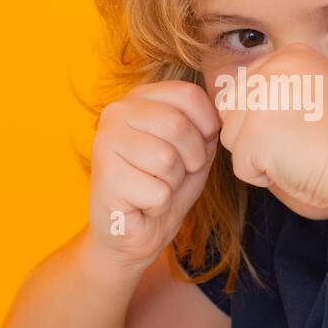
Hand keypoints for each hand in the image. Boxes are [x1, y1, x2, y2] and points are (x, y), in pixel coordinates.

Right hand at [87, 81, 221, 269]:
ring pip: (166, 159)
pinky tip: (142, 204)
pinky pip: (157, 191)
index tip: (198, 149)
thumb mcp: (193, 154)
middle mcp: (117, 112)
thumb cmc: (162, 189)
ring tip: (155, 188)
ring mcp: (106, 141)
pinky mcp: (105, 175)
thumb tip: (222, 115)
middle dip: (192, 159)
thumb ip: (205, 131)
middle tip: (175, 175)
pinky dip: (159, 205)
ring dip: (172, 184)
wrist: (129, 233)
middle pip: (177, 125)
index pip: (188, 94)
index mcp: (140, 98)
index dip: (207, 126)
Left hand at [216, 43, 327, 210]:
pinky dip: (263, 176)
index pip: (247, 88)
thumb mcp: (316, 90)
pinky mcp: (254, 133)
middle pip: (234, 110)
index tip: (302, 126)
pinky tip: (294, 166)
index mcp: (289, 55)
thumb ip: (281, 88)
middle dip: (255, 134)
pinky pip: (240, 166)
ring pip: (232, 137)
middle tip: (297, 142)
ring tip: (297, 153)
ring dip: (258, 155)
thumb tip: (237, 104)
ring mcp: (259, 100)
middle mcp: (270, 69)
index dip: (268, 118)